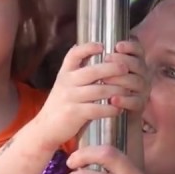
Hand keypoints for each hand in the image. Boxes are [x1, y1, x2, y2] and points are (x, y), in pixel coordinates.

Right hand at [34, 42, 148, 150]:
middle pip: (92, 71)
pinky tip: (119, 109)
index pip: (74, 54)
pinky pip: (97, 109)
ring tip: (128, 91)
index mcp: (65, 73)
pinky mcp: (74, 113)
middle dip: (112, 68)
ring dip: (116, 90)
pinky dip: (110, 109)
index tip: (102, 45)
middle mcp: (66, 82)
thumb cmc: (63, 104)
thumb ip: (80, 71)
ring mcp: (69, 98)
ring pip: (99, 90)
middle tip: (126, 68)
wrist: (46, 128)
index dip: (87, 47)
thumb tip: (99, 51)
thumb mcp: (66, 83)